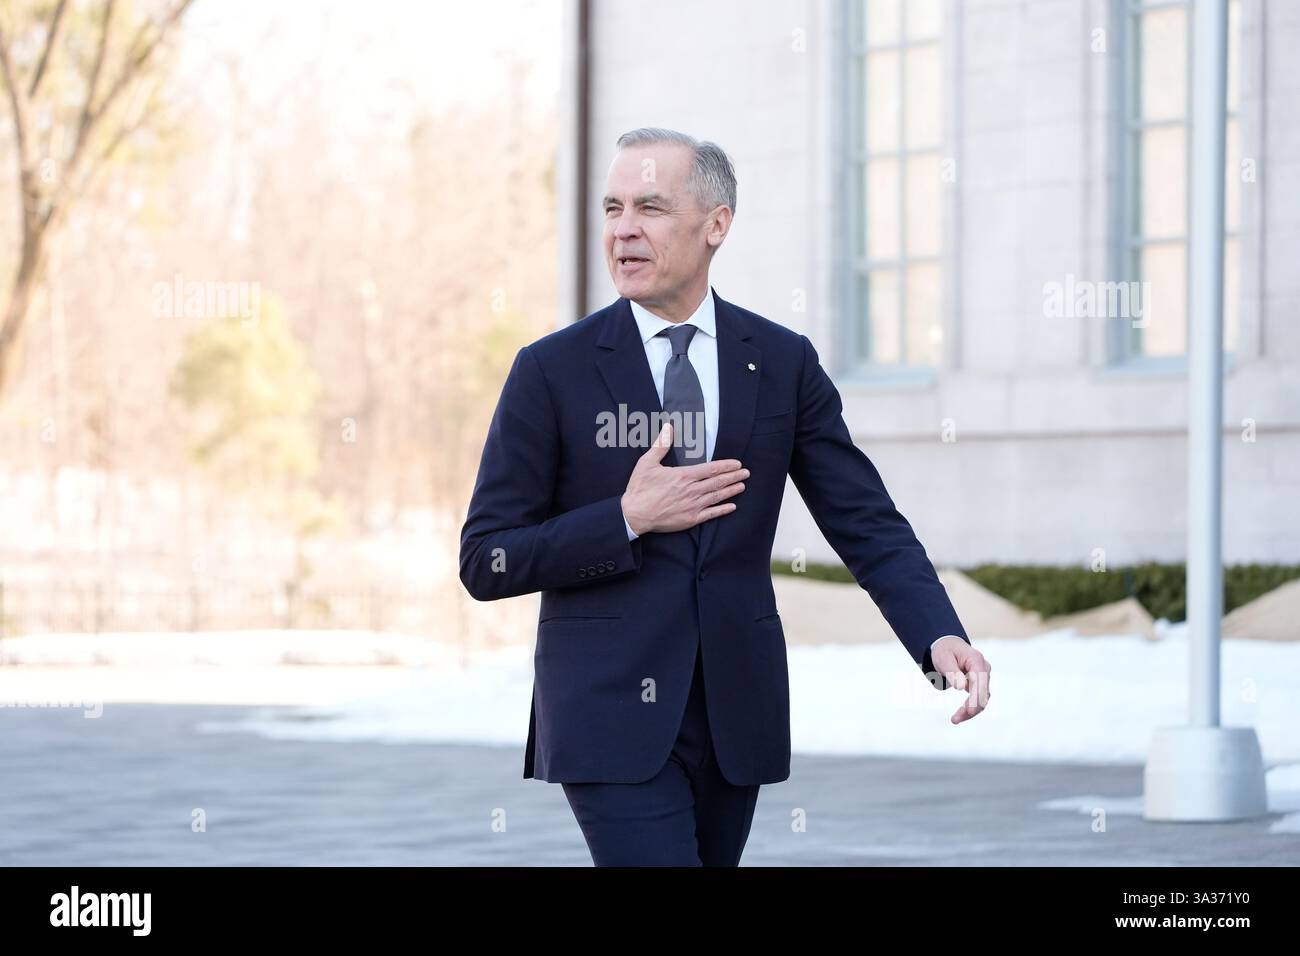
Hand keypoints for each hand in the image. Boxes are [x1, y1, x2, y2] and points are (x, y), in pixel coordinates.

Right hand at [621, 422, 748, 533]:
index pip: (711, 468)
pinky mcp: (690, 519)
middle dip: (734, 476)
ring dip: (731, 491)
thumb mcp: (647, 463)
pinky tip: (732, 507)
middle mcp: (692, 490)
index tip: (737, 464)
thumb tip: (668, 427)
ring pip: (717, 496)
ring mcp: (692, 506)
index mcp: (684, 476)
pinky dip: (723, 510)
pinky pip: (711, 514)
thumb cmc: (640, 488)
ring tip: (742, 486)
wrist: (634, 514)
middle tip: (746, 473)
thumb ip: (661, 445)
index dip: (726, 466)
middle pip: (718, 482)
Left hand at [931, 636, 990, 724]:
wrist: (948, 646)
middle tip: (955, 720)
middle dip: (972, 708)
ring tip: (955, 720)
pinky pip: (978, 699)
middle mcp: (984, 669)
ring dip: (970, 711)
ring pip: (982, 699)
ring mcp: (984, 677)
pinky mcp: (980, 685)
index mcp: (976, 660)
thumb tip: (962, 687)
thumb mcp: (943, 658)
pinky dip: (970, 708)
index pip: (980, 680)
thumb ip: (952, 672)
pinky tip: (959, 716)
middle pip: (983, 693)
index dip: (976, 697)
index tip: (969, 711)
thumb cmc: (945, 651)